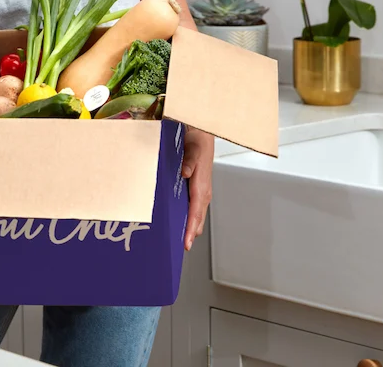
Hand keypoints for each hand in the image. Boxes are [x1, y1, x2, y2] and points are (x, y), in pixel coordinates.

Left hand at [182, 126, 213, 251]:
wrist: (202, 133)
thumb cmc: (198, 142)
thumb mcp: (192, 148)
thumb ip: (188, 160)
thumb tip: (185, 173)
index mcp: (202, 185)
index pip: (195, 212)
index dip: (190, 228)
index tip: (186, 242)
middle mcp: (203, 192)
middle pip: (196, 218)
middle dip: (190, 234)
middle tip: (180, 248)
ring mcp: (200, 192)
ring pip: (195, 215)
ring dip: (189, 228)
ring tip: (180, 242)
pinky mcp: (196, 189)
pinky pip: (192, 208)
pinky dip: (188, 218)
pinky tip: (180, 223)